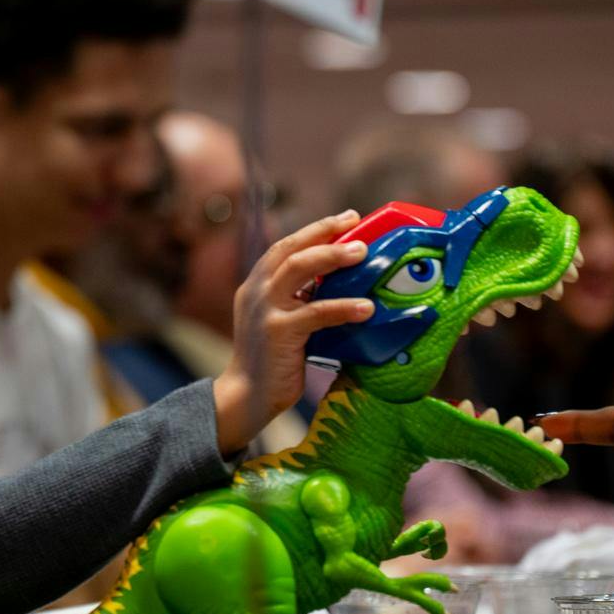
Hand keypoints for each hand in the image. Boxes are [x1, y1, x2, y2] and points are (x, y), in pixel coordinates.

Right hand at [212, 211, 374, 454]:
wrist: (247, 395)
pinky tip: (367, 308)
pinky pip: (316, 312)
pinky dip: (344, 307)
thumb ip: (297, 299)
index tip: (345, 218)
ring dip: (333, 257)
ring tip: (362, 253)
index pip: (285, 247)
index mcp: (255, 285)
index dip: (315, 230)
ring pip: (299, 269)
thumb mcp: (278, 320)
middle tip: (355, 224)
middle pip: (291, 249)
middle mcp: (256, 291)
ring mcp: (265, 310)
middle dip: (324, 232)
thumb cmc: (271, 359)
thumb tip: (338, 282)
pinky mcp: (278, 332)